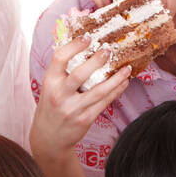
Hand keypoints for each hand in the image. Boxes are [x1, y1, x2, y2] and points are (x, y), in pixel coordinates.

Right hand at [29, 36, 130, 160]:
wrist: (48, 138)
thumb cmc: (51, 107)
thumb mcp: (49, 88)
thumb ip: (62, 72)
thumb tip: (82, 48)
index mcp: (49, 82)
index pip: (59, 58)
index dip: (74, 45)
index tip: (88, 38)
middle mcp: (59, 95)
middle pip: (80, 73)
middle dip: (97, 60)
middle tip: (109, 50)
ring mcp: (73, 108)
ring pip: (98, 90)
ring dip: (115, 78)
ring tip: (127, 68)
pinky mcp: (85, 119)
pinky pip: (104, 102)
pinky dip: (116, 91)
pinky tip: (123, 83)